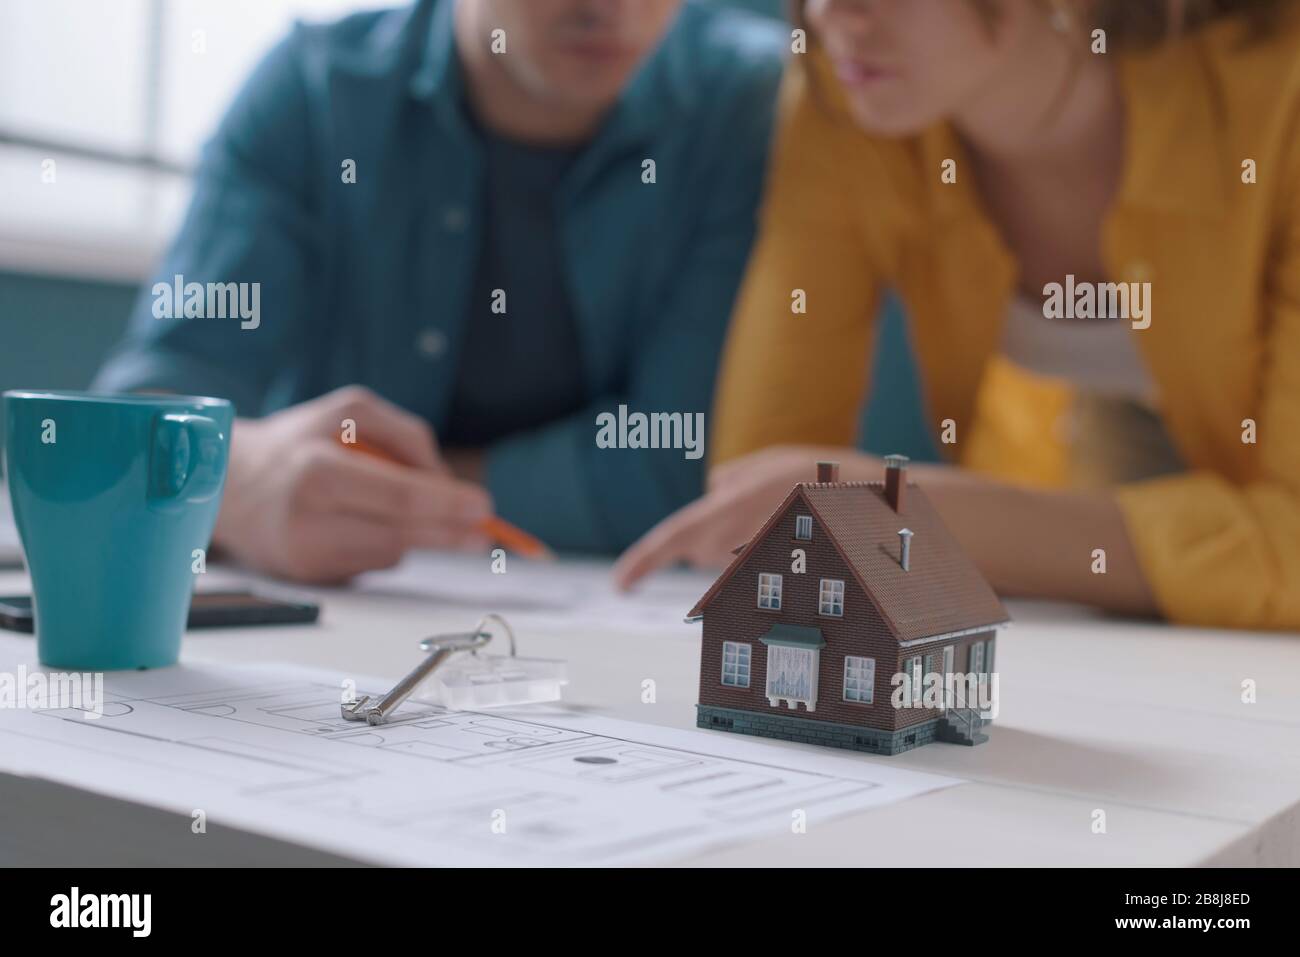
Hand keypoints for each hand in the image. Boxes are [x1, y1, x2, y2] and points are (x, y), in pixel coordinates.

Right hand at [212, 386, 492, 582]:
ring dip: (408, 533)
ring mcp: (308, 556)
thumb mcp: (349, 412)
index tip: (483, 508)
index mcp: (318, 472)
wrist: (230, 484)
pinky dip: (380, 544)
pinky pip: (371, 565)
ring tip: (375, 503)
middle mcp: (308, 520)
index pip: (397, 498)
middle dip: (449, 534)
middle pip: (400, 536)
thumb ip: (406, 437)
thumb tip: (446, 481)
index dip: (446, 506)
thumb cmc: (299, 442)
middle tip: (484, 533)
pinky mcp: (311, 579)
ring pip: (391, 554)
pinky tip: (353, 524)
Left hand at [612, 446, 877, 588]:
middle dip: (719, 537)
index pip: (674, 536)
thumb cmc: (831, 479)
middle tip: (767, 516)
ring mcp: (760, 562)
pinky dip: (768, 557)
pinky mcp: (779, 578)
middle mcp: (742, 537)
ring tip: (793, 524)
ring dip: (749, 544)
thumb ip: (733, 477)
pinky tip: (804, 541)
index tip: (619, 585)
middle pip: (702, 549)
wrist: (887, 509)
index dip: (643, 561)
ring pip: (729, 559)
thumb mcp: (774, 460)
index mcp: (732, 503)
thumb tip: (711, 494)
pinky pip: (755, 569)